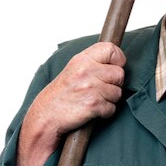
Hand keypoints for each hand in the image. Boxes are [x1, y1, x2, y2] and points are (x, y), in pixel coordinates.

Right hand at [15, 42, 126, 165]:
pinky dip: (105, 112)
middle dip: (114, 84)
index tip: (113, 67)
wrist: (46, 115)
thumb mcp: (73, 69)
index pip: (111, 50)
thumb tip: (118, 62)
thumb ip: (93, 63)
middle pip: (119, 74)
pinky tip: (92, 111)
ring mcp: (90, 88)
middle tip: (99, 90)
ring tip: (93, 100)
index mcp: (82, 59)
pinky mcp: (93, 105)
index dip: (118, 60)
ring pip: (118, 93)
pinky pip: (111, 108)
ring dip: (109, 100)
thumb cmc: (61, 94)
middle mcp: (86, 71)